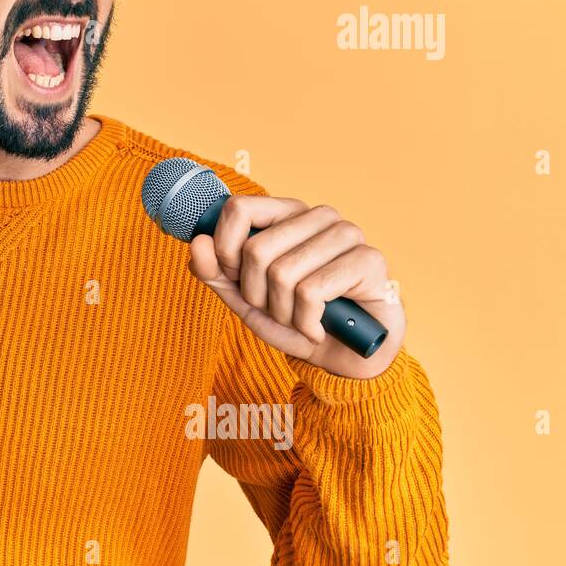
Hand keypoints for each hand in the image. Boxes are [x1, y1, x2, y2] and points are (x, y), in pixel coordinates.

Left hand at [187, 195, 406, 378]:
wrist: (343, 357)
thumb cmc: (294, 320)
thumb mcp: (245, 299)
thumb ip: (216, 272)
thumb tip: (197, 242)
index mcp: (286, 214)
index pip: (239, 209)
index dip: (226, 251)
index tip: (237, 279)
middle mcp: (317, 216)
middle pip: (256, 250)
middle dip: (257, 294)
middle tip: (277, 310)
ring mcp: (347, 234)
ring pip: (283, 273)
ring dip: (282, 312)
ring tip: (300, 320)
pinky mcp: (369, 260)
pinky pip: (312, 292)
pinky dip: (306, 322)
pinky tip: (318, 329)